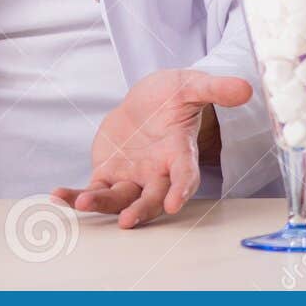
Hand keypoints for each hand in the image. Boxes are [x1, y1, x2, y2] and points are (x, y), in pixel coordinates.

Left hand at [53, 68, 252, 228]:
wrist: (149, 102)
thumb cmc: (174, 96)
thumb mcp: (191, 85)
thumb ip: (214, 89)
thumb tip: (246, 88)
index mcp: (180, 153)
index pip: (185, 175)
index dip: (182, 189)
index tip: (175, 202)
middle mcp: (157, 172)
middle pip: (152, 198)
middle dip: (141, 210)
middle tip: (128, 220)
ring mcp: (132, 176)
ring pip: (120, 198)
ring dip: (103, 203)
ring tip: (83, 202)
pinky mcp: (109, 174)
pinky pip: (94, 190)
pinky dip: (77, 195)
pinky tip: (59, 196)